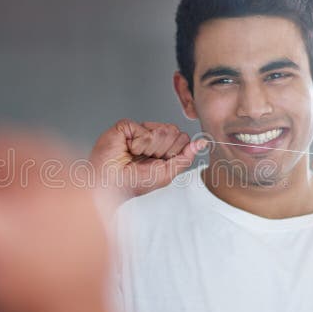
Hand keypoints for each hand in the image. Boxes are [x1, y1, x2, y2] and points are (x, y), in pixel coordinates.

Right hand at [90, 119, 206, 197]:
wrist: (109, 185)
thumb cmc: (133, 182)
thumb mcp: (167, 173)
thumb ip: (185, 157)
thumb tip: (202, 143)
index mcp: (161, 148)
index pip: (183, 139)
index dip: (175, 153)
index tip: (159, 163)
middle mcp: (151, 137)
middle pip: (176, 133)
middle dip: (164, 151)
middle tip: (146, 160)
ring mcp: (139, 130)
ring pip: (164, 130)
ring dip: (151, 149)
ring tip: (135, 156)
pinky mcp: (126, 126)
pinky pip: (146, 130)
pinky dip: (139, 144)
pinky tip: (128, 149)